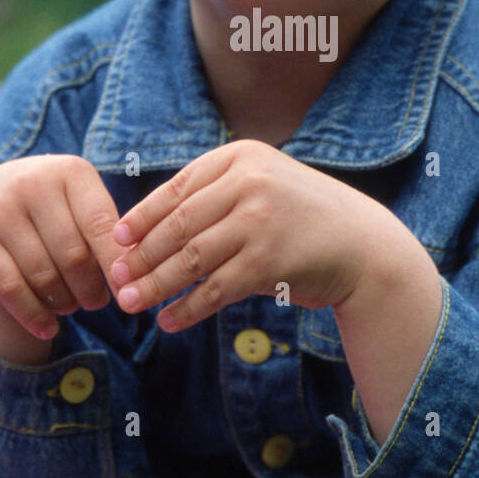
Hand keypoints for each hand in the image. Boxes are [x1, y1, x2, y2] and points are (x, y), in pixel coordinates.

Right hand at [0, 155, 122, 344]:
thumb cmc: (53, 210)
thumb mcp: (80, 206)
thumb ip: (106, 235)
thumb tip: (128, 287)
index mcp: (71, 171)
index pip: (101, 225)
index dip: (116, 265)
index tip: (129, 294)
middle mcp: (32, 181)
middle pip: (73, 255)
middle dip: (90, 289)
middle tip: (96, 303)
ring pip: (43, 275)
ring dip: (64, 302)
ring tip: (71, 306)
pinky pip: (10, 287)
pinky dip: (33, 315)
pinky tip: (48, 329)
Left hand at [110, 140, 389, 331]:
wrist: (364, 246)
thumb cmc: (304, 217)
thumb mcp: (264, 184)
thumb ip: (217, 193)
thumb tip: (147, 226)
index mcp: (241, 157)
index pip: (177, 188)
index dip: (142, 217)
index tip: (118, 240)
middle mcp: (249, 182)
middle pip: (178, 225)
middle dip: (141, 256)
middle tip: (115, 279)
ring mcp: (260, 221)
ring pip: (190, 258)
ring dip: (155, 285)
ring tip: (131, 303)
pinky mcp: (269, 261)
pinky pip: (214, 289)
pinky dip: (186, 308)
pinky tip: (169, 321)